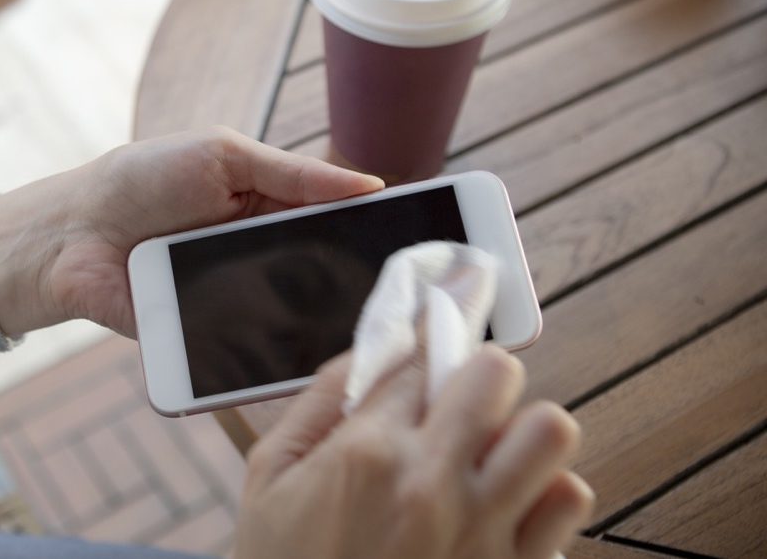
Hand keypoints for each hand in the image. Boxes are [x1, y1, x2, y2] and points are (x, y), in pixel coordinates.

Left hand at [0, 126, 383, 335]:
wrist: (69, 233)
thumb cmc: (141, 179)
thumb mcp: (223, 155)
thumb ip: (295, 174)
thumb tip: (372, 184)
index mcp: (270, 210)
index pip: (337, 225)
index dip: (377, 234)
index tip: (427, 243)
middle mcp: (260, 259)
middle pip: (324, 280)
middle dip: (360, 286)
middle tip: (408, 297)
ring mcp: (236, 302)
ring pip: (295, 322)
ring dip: (323, 326)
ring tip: (367, 332)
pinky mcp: (209, 342)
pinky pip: (251, 357)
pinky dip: (274, 361)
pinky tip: (305, 363)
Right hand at [234, 347, 593, 558]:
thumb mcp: (270, 476)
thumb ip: (319, 401)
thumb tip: (373, 347)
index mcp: (366, 453)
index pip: (423, 351)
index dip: (433, 327)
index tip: (446, 307)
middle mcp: (433, 485)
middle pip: (498, 373)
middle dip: (478, 373)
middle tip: (458, 395)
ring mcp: (482, 534)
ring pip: (551, 430)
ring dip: (521, 430)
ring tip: (490, 448)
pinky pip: (571, 500)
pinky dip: (547, 492)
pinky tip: (508, 502)